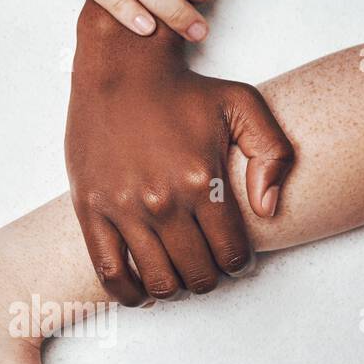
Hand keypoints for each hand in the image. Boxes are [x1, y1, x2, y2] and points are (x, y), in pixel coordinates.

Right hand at [65, 2, 294, 303]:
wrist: (119, 70)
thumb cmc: (181, 89)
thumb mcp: (244, 106)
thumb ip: (273, 154)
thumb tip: (268, 209)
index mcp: (201, 180)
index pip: (232, 252)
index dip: (239, 263)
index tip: (234, 257)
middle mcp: (162, 200)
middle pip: (197, 272)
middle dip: (209, 276)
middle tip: (207, 265)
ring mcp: (123, 207)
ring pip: (157, 280)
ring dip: (175, 288)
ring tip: (178, 275)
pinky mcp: (90, 208)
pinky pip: (109, 270)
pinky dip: (128, 294)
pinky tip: (141, 294)